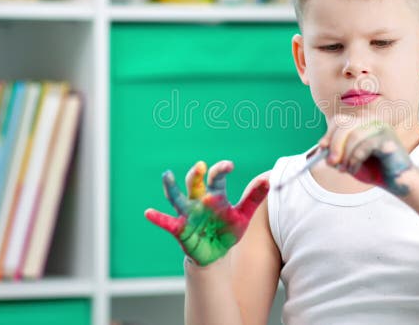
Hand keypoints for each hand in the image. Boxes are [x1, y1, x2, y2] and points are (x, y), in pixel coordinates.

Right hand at [144, 160, 268, 265]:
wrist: (217, 253)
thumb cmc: (228, 230)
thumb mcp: (243, 215)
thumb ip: (254, 198)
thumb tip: (269, 180)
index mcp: (215, 194)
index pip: (217, 178)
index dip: (221, 170)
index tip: (229, 166)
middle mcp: (199, 200)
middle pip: (195, 183)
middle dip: (196, 174)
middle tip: (201, 166)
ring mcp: (188, 214)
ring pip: (177, 197)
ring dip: (171, 187)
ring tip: (166, 175)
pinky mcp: (180, 228)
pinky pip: (167, 222)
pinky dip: (158, 217)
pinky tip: (148, 213)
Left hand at [320, 115, 412, 195]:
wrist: (396, 182)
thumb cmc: (374, 170)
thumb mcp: (349, 161)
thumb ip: (336, 154)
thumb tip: (321, 149)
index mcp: (362, 123)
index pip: (339, 120)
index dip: (328, 133)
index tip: (321, 147)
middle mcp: (372, 122)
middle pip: (345, 125)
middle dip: (335, 145)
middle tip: (330, 162)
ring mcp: (382, 128)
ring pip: (354, 136)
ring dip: (345, 156)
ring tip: (345, 170)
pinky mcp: (389, 139)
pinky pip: (365, 146)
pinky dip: (355, 160)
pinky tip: (355, 169)